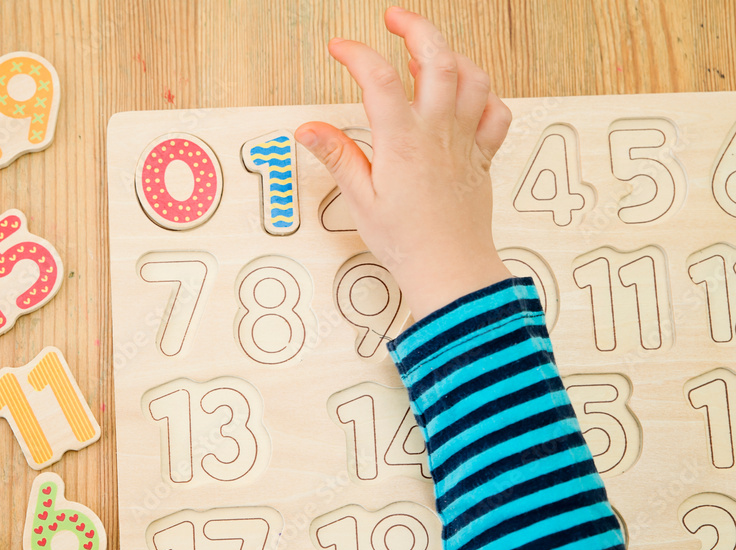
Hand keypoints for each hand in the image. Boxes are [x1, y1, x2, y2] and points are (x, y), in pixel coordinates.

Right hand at [296, 7, 512, 320]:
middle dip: (416, 28)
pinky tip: (466, 97)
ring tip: (428, 53)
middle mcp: (438, 133)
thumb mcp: (360, 200)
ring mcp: (465, 141)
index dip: (357, 54)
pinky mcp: (481, 157)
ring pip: (473, 78)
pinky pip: (496, 113)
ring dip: (452, 55)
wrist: (451, 268)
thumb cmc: (408, 242)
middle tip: (395, 18)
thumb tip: (310, 130)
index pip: (380, 79)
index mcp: (403, 142)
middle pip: (438, 59)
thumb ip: (338, 156)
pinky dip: (484, 96)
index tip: (341, 48)